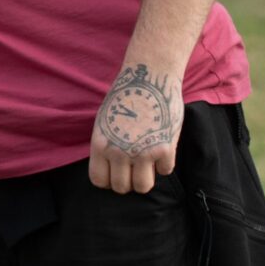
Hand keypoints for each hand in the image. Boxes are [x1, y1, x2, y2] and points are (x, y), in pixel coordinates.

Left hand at [89, 62, 182, 194]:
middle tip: (133, 167)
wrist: (148, 77)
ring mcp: (142, 152)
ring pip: (143, 187)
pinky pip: (165, 171)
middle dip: (128, 181)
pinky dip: (164, 163)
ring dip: (146, 177)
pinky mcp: (164, 149)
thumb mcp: (104, 121)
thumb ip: (106, 145)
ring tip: (147, 162)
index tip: (116, 172)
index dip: (108, 180)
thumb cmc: (125, 96)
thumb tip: (110, 168)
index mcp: (101, 144)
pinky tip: (161, 146)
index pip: (99, 180)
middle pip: (121, 188)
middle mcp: (119, 151)